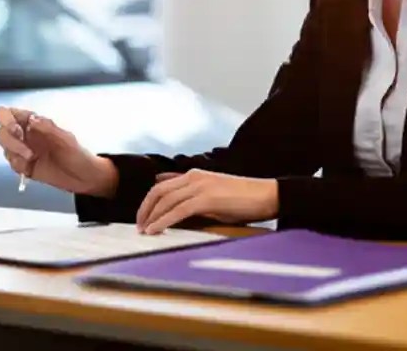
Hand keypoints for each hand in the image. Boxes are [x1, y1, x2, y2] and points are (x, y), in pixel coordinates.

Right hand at [0, 106, 117, 196]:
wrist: (84, 178)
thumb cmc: (77, 154)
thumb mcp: (66, 139)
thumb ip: (48, 128)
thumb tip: (32, 119)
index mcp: (34, 123)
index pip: (9, 113)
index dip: (6, 119)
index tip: (16, 129)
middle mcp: (26, 135)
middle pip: (1, 131)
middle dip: (9, 140)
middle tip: (25, 148)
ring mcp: (24, 151)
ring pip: (5, 148)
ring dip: (15, 153)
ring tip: (31, 158)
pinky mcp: (24, 166)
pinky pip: (12, 164)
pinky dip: (18, 166)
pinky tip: (31, 168)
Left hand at [135, 170, 278, 234]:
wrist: (267, 195)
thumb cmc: (243, 199)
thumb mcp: (214, 195)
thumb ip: (194, 197)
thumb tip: (176, 207)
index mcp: (194, 175)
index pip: (161, 186)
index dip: (148, 202)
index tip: (142, 217)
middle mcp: (194, 177)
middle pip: (158, 192)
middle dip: (144, 209)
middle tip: (138, 226)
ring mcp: (200, 187)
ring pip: (165, 201)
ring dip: (151, 217)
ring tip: (143, 231)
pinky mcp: (207, 199)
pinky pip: (178, 211)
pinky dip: (163, 221)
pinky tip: (155, 231)